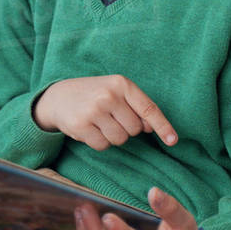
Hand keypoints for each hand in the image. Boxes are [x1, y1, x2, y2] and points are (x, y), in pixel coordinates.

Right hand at [34, 76, 177, 150]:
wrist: (57, 97)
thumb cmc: (93, 95)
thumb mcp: (115, 92)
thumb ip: (136, 107)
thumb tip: (151, 128)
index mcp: (121, 84)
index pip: (148, 109)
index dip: (163, 126)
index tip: (173, 141)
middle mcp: (108, 95)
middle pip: (135, 129)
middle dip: (126, 129)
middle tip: (110, 118)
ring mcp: (93, 110)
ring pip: (120, 139)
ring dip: (112, 137)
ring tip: (99, 124)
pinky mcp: (80, 125)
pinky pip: (103, 145)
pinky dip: (99, 142)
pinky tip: (89, 129)